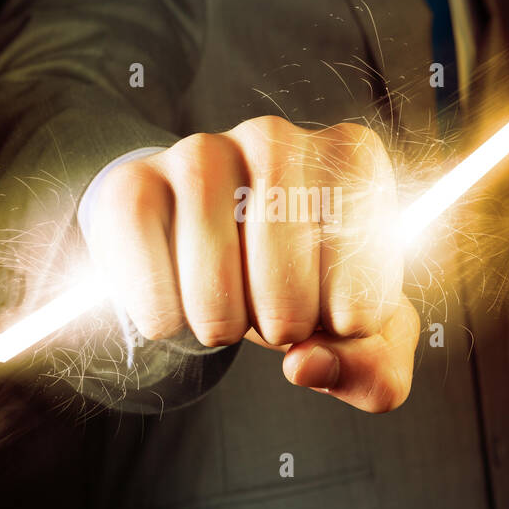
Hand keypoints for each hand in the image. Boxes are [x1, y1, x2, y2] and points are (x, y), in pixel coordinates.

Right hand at [86, 116, 417, 411]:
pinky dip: (160, 305)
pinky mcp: (136, 180)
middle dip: (286, 317)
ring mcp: (201, 151)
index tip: (336, 319)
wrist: (217, 259)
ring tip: (227, 319)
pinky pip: (145, 256)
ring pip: (210, 255)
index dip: (349, 313)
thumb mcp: (353, 331)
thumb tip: (304, 366)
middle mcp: (276, 138)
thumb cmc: (301, 286)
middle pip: (286, 254)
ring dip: (221, 318)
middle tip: (279, 326)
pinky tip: (175, 310)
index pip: (364, 256)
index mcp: (350, 159)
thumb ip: (373, 370)